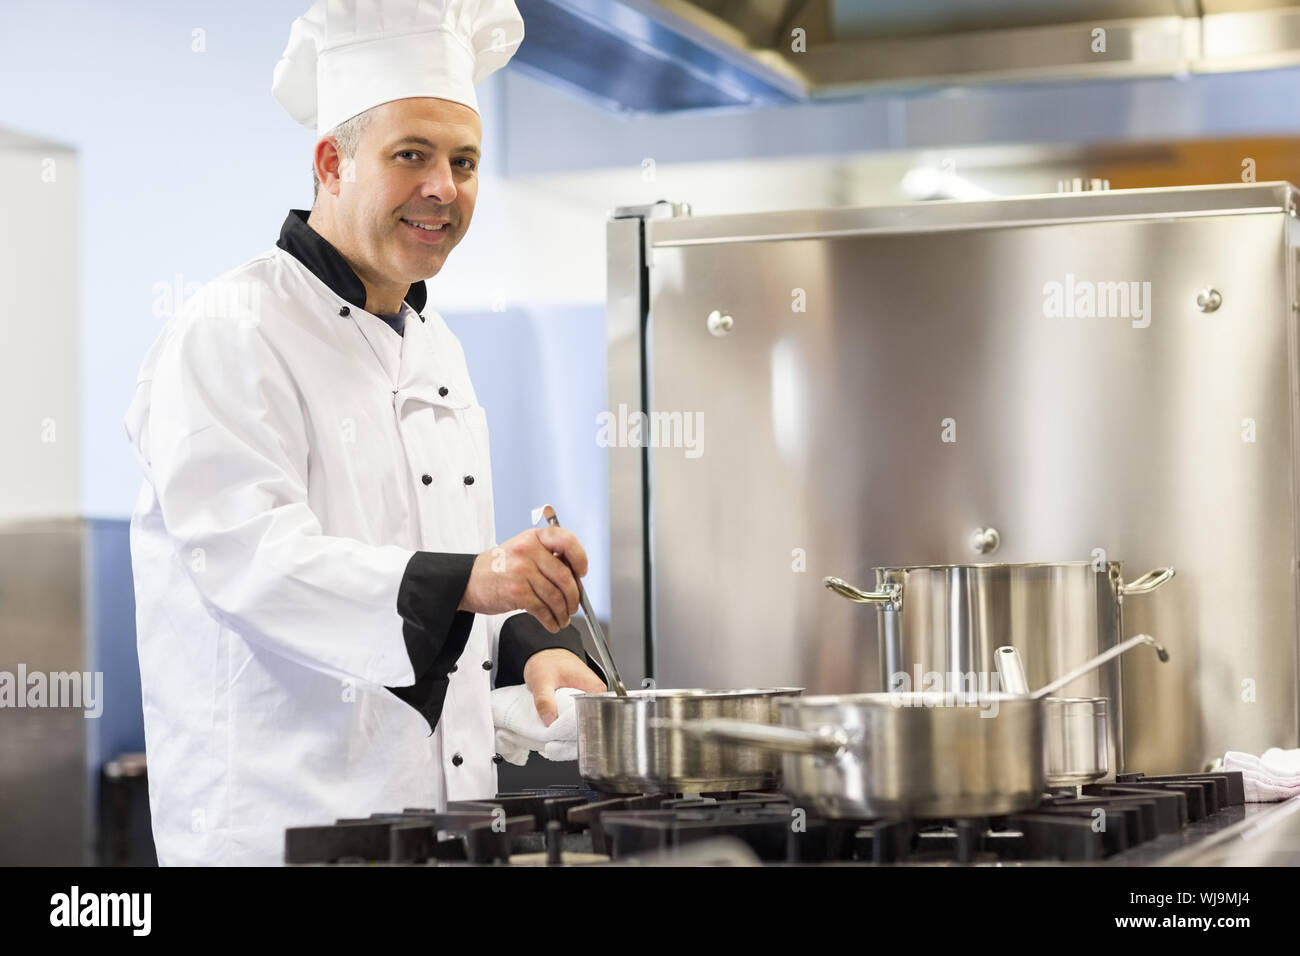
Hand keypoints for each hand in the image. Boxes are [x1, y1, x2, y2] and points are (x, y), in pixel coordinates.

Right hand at [457, 526, 588, 632]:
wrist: (467, 581)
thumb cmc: (498, 568)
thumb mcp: (523, 550)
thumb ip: (548, 558)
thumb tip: (576, 579)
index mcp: (534, 537)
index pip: (566, 541)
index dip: (580, 558)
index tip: (582, 572)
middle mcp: (528, 550)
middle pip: (565, 576)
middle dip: (574, 596)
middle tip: (574, 606)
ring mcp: (521, 571)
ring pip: (555, 596)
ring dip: (563, 612)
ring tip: (562, 618)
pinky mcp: (516, 592)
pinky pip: (542, 609)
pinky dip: (551, 620)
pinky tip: (551, 623)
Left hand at [523, 648, 605, 726]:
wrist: (543, 652)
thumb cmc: (548, 661)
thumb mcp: (542, 680)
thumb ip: (544, 700)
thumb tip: (549, 720)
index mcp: (595, 688)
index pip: (599, 714)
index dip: (584, 725)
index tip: (569, 732)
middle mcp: (596, 693)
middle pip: (592, 719)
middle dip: (576, 728)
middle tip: (561, 732)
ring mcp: (588, 696)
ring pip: (583, 717)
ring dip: (571, 724)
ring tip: (558, 727)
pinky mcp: (580, 698)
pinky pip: (577, 713)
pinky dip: (567, 719)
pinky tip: (558, 721)